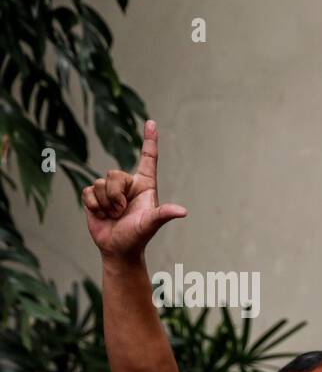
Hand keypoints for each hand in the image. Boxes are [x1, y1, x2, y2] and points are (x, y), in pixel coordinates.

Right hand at [82, 119, 187, 261]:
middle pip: (114, 174)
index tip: (151, 122)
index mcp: (145, 185)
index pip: (148, 158)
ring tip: (114, 215)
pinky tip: (102, 215)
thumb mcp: (151, 224)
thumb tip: (182, 212)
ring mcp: (110, 190)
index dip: (149, 140)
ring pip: (101, 183)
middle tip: (122, 212)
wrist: (118, 249)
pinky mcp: (95, 196)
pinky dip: (94, 206)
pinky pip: (89, 191)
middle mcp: (128, 184)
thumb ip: (164, 214)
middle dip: (116, 195)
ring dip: (106, 203)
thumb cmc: (138, 237)